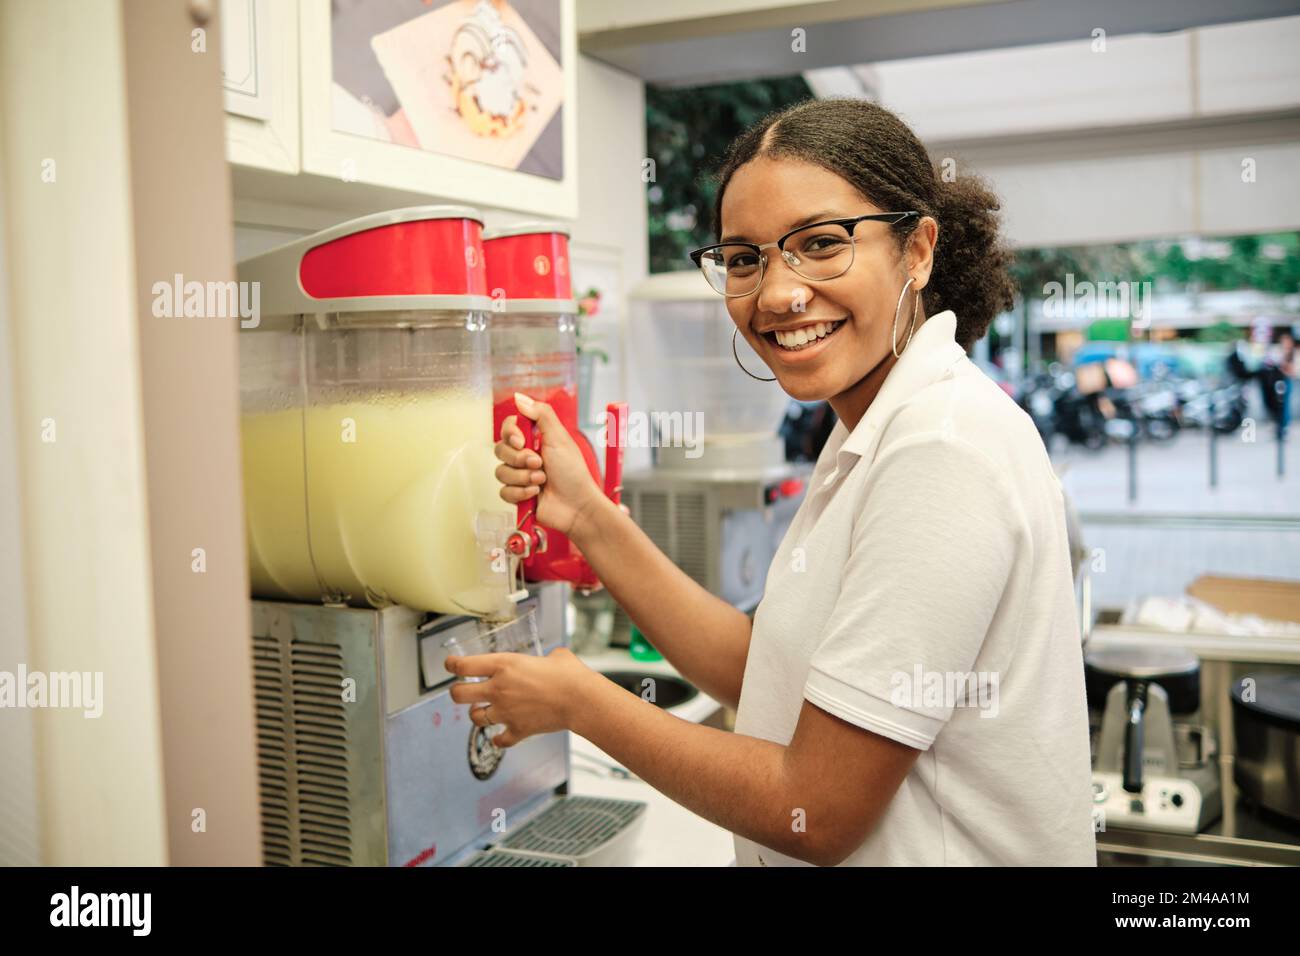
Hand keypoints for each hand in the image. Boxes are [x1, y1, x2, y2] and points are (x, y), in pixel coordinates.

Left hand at [445, 646, 594, 746]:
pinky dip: (498, 739)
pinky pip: (499, 740)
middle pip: (458, 694)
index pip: (463, 665)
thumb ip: (547, 658)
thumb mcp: (555, 656)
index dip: (452, 665)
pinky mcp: (518, 729)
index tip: (450, 665)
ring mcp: (506, 711)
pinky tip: (500, 736)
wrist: (580, 699)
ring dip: (476, 715)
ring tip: (482, 711)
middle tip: (462, 690)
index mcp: (503, 665)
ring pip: (475, 718)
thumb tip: (554, 659)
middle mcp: (498, 688)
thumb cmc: (570, 674)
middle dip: (457, 692)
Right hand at [495, 391, 605, 538]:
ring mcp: (519, 476)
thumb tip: (519, 396)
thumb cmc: (573, 472)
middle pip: (500, 449)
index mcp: (534, 439)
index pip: (508, 428)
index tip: (521, 440)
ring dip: (523, 477)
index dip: (510, 433)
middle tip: (539, 463)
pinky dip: (521, 493)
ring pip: (500, 472)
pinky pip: (503, 491)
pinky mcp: (517, 495)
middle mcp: (524, 456)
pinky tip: (536, 493)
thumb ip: (541, 414)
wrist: (577, 506)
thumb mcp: (559, 438)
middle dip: (519, 458)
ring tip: (542, 480)